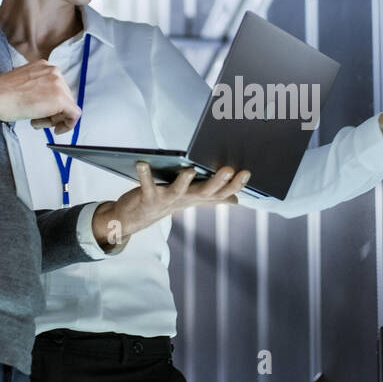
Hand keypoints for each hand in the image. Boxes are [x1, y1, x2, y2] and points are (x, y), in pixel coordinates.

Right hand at [0, 61, 80, 133]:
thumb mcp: (24, 84)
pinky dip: (67, 125)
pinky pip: (74, 115)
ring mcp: (59, 84)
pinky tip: (56, 129)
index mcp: (44, 66)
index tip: (44, 112)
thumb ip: (38, 88)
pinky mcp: (61, 99)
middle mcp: (54, 72)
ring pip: (68, 106)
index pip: (57, 88)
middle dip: (53, 112)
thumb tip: (45, 101)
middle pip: (64, 97)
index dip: (51, 104)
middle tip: (38, 119)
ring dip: (54, 118)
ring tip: (36, 121)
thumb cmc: (2, 93)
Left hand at [91, 162, 251, 248]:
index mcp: (196, 197)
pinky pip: (146, 185)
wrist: (136, 219)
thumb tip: (236, 200)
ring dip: (184, 182)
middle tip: (228, 169)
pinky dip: (144, 174)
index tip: (246, 172)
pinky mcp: (148, 197)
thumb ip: (213, 197)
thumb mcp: (191, 199)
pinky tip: (142, 163)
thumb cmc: (166, 202)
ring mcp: (166, 200)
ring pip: (178, 191)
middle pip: (205, 192)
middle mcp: (185, 199)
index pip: (221, 192)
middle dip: (218, 182)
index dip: (235, 185)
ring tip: (190, 170)